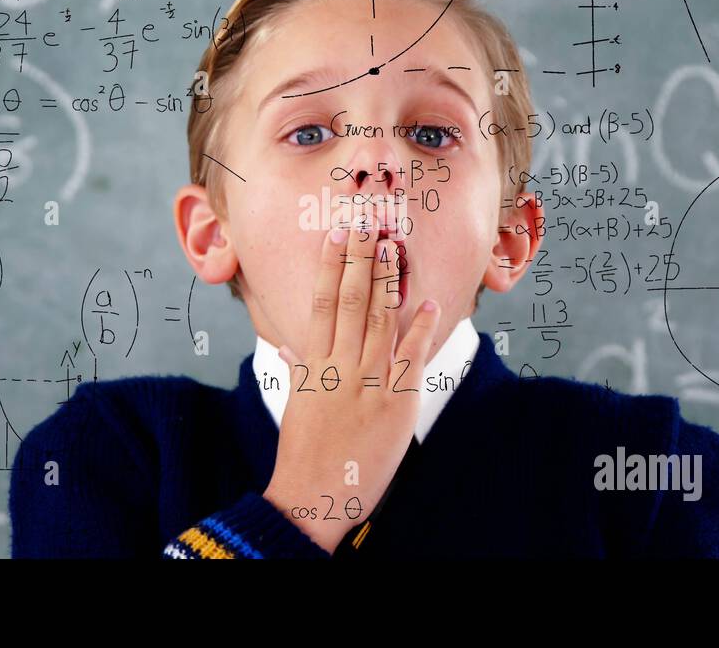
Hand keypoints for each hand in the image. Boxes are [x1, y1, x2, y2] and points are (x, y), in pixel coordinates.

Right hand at [261, 212, 440, 553]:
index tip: (335, 233)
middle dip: (359, 258)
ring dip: (387, 281)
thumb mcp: (297, 406)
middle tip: (366, 221)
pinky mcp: (396, 405)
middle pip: (349, 300)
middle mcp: (340, 367)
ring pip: (379, 321)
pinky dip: (420, 331)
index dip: (329, 264)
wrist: (314, 497)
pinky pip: (410, 360)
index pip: (320, 302)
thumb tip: (289, 345)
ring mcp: (368, 384)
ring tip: (392, 245)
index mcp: (314, 364)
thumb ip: (297, 370)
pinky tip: (429, 304)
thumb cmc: (303, 453)